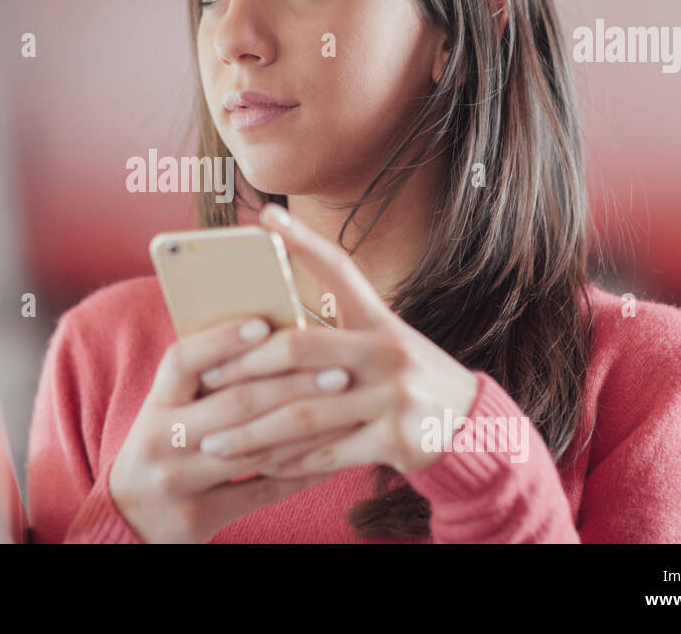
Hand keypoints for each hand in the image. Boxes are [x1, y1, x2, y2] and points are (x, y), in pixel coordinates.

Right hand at [108, 315, 357, 542]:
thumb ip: (205, 382)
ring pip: (255, 450)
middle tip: (340, 372)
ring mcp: (177, 480)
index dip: (223, 339)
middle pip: (234, 404)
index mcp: (155, 403)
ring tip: (348, 413)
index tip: (266, 323)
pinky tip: (334, 458)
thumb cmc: (163, 448)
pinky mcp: (198, 516)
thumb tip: (271, 336)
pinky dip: (300, 474)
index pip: (183, 360)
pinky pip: (260, 492)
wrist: (127, 519)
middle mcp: (161, 439)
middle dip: (293, 385)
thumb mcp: (168, 411)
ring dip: (309, 431)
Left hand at [197, 202, 480, 478]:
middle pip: (301, 350)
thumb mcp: (383, 347)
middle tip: (205, 380)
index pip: (339, 269)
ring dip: (251, 432)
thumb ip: (334, 339)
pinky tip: (257, 466)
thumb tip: (259, 335)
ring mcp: (395, 396)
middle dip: (244, 366)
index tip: (266, 215)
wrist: (474, 431)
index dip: (303, 241)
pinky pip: (326, 453)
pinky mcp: (398, 440)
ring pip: (304, 413)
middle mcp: (389, 351)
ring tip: (212, 443)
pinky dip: (287, 462)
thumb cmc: (405, 383)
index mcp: (381, 320)